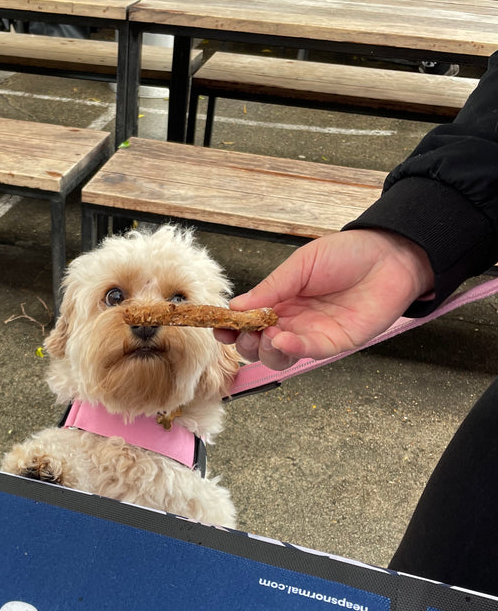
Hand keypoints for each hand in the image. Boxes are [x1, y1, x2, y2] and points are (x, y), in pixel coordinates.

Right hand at [216, 229, 434, 370]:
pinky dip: (292, 349)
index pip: (249, 320)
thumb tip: (236, 306)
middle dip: (245, 343)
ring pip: (279, 356)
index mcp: (281, 300)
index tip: (219, 326)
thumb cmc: (348, 254)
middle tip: (243, 333)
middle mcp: (293, 321)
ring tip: (265, 337)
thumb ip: (271, 288)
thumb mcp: (301, 265)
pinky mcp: (336, 343)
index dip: (232, 326)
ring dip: (266, 350)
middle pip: (259, 345)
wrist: (391, 256)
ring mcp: (313, 334)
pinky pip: (308, 352)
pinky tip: (282, 340)